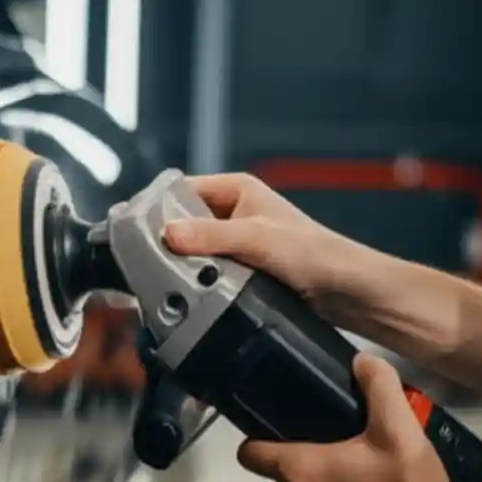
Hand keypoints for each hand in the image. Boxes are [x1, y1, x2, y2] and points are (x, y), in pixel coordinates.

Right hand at [163, 172, 387, 322]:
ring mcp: (237, 240)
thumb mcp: (257, 240)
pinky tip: (191, 292)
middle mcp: (235, 210)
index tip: (135, 228)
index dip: (158, 207)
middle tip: (150, 261)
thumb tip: (169, 234)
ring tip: (170, 279)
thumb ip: (212, 236)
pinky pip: (207, 270)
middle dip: (169, 240)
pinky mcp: (241, 266)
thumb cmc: (315, 255)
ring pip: (193, 249)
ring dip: (184, 264)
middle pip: (182, 221)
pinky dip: (198, 279)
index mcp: (237, 189)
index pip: (182, 189)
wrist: (346, 291)